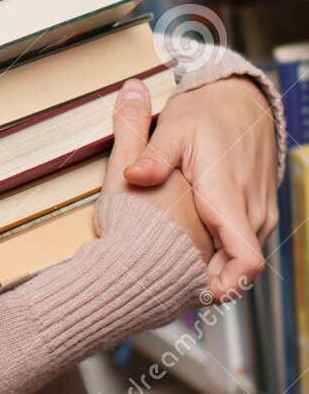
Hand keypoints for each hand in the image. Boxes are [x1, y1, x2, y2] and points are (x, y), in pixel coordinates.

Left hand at [121, 76, 276, 300]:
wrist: (243, 98)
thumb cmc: (209, 112)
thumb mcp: (174, 127)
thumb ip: (152, 155)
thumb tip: (133, 175)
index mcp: (228, 197)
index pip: (246, 263)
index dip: (224, 288)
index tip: (192, 295)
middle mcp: (251, 210)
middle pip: (238, 268)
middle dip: (206, 280)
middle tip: (166, 282)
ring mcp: (259, 211)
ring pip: (240, 256)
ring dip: (213, 265)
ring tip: (173, 260)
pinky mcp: (257, 210)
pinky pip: (242, 241)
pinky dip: (221, 248)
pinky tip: (190, 241)